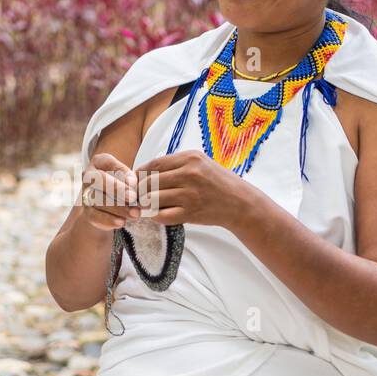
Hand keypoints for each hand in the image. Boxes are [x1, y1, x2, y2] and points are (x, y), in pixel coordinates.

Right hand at [80, 153, 142, 230]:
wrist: (110, 190)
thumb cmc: (120, 177)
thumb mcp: (125, 171)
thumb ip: (128, 176)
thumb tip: (131, 185)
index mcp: (97, 164)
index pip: (101, 177)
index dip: (116, 187)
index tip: (133, 196)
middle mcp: (87, 179)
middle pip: (99, 191)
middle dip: (118, 201)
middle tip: (136, 209)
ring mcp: (85, 196)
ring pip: (98, 204)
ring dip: (118, 211)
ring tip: (134, 215)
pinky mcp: (87, 211)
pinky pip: (94, 217)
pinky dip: (108, 221)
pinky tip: (121, 223)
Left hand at [131, 151, 256, 229]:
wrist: (240, 203)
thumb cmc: (218, 182)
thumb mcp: (200, 163)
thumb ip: (175, 164)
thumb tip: (145, 171)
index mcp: (190, 158)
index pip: (153, 164)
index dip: (140, 174)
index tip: (136, 181)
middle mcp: (190, 174)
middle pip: (150, 181)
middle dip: (140, 191)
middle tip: (138, 196)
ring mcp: (190, 194)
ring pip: (153, 198)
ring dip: (146, 204)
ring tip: (146, 206)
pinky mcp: (191, 213)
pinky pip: (162, 215)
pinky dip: (155, 216)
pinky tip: (157, 214)